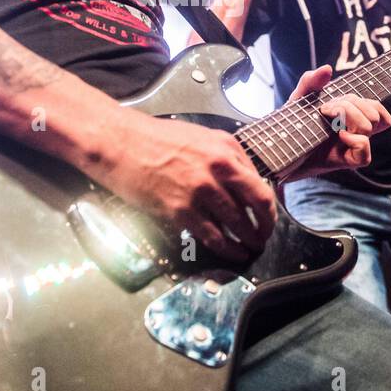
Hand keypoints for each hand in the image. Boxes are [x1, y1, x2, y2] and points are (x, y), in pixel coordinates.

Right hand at [102, 110, 277, 263]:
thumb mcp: (202, 137)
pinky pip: (212, 235)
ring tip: (250, 249)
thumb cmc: (156, 139)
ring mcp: (200, 190)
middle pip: (256, 206)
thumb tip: (245, 183)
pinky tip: (231, 253)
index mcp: (226, 149)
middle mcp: (218, 168)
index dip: (269, 207)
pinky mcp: (180, 209)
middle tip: (264, 238)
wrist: (121, 143)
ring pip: (236, 224)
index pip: (260, 185)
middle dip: (265, 227)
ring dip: (247, 241)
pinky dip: (226, 249)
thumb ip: (227, 157)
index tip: (267, 218)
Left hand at [282, 64, 390, 179]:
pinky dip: (355, 140)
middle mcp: (355, 133)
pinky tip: (339, 135)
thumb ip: (311, 81)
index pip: (378, 111)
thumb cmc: (292, 124)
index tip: (335, 101)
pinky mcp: (345, 162)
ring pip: (369, 126)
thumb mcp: (299, 98)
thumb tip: (327, 69)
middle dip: (350, 105)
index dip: (367, 102)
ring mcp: (351, 147)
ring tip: (327, 118)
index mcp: (352, 119)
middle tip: (326, 110)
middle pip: (373, 115)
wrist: (280, 148)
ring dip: (348, 115)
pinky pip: (365, 152)